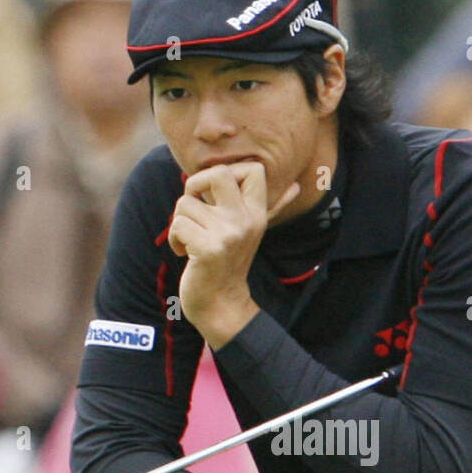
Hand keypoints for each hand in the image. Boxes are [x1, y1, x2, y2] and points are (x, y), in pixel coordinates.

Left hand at [169, 161, 299, 345]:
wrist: (221, 304)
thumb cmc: (230, 263)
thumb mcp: (254, 232)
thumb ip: (273, 208)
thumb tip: (295, 187)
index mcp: (257, 214)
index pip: (253, 168)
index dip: (227, 171)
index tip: (216, 194)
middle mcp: (246, 221)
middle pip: (219, 172)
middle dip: (195, 183)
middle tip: (195, 204)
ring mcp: (228, 236)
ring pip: (186, 202)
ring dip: (180, 221)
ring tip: (192, 240)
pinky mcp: (208, 249)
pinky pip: (178, 224)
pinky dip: (175, 239)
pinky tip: (185, 253)